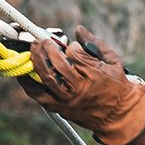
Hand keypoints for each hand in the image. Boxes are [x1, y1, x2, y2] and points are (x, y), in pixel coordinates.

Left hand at [19, 30, 144, 144]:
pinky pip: (40, 96)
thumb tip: (78, 29)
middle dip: (46, 50)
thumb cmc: (117, 85)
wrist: (119, 115)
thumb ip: (95, 44)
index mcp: (94, 75)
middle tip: (41, 42)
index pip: (74, 54)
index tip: (72, 46)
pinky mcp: (61, 109)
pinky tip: (25, 73)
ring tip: (32, 52)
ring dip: (36, 63)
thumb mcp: (112, 61)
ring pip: (46, 79)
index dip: (71, 47)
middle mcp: (79, 89)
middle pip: (56, 66)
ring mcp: (68, 101)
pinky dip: (30, 84)